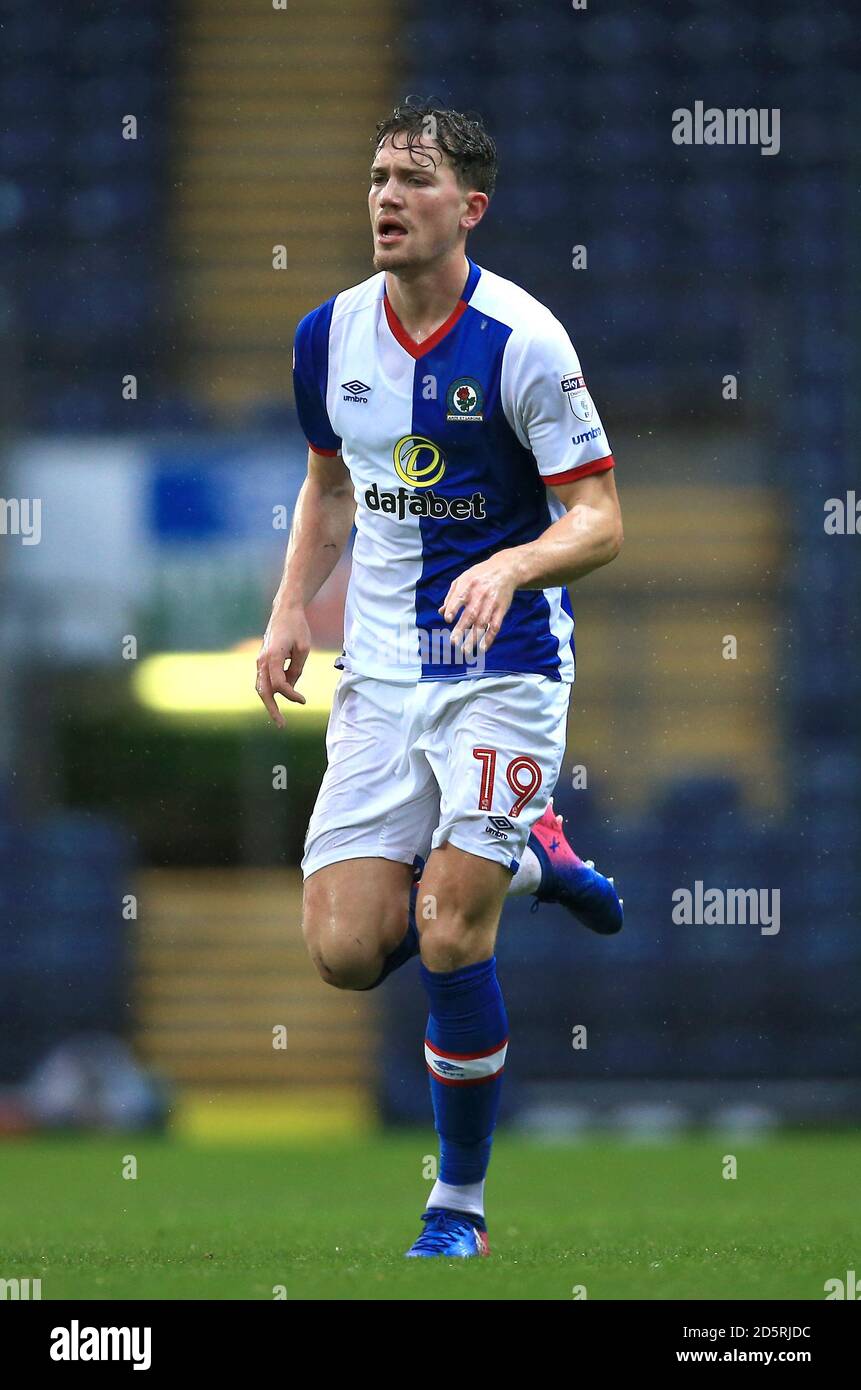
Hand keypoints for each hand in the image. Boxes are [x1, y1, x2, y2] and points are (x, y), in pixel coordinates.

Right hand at [255, 605, 311, 726]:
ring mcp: (260, 660)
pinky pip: (264, 680)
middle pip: (263, 691)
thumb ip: (297, 670)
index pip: (279, 684)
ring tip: (279, 717)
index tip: (303, 700)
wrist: (284, 612)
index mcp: (273, 656)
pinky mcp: (262, 661)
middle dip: (272, 709)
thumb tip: (291, 688)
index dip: (291, 695)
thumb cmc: (296, 628)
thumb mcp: (303, 649)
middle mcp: (262, 660)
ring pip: (261, 687)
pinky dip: (271, 691)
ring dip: (270, 702)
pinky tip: (284, 696)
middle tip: (281, 725)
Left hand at [438, 552, 518, 658]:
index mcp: (468, 585)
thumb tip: (441, 612)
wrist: (506, 569)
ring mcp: (492, 603)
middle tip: (453, 642)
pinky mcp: (502, 610)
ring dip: (474, 638)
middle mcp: (481, 594)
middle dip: (462, 629)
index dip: (453, 608)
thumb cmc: (479, 576)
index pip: (459, 597)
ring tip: (465, 651)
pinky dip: (489, 638)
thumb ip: (451, 596)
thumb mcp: (463, 579)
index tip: (447, 619)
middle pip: (471, 614)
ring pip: (483, 623)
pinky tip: (482, 648)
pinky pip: (495, 626)